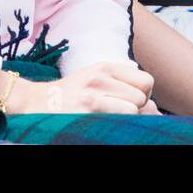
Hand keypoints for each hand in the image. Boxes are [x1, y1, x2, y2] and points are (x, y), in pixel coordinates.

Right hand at [6, 62, 154, 114]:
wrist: (35, 103)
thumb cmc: (70, 96)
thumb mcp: (96, 82)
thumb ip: (124, 88)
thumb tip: (157, 112)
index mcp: (105, 68)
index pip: (146, 80)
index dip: (143, 95)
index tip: (131, 102)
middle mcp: (100, 78)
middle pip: (142, 97)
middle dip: (136, 109)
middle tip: (117, 113)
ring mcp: (93, 95)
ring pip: (133, 109)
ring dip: (125, 119)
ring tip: (107, 118)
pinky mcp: (87, 112)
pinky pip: (119, 119)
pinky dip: (116, 125)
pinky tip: (102, 123)